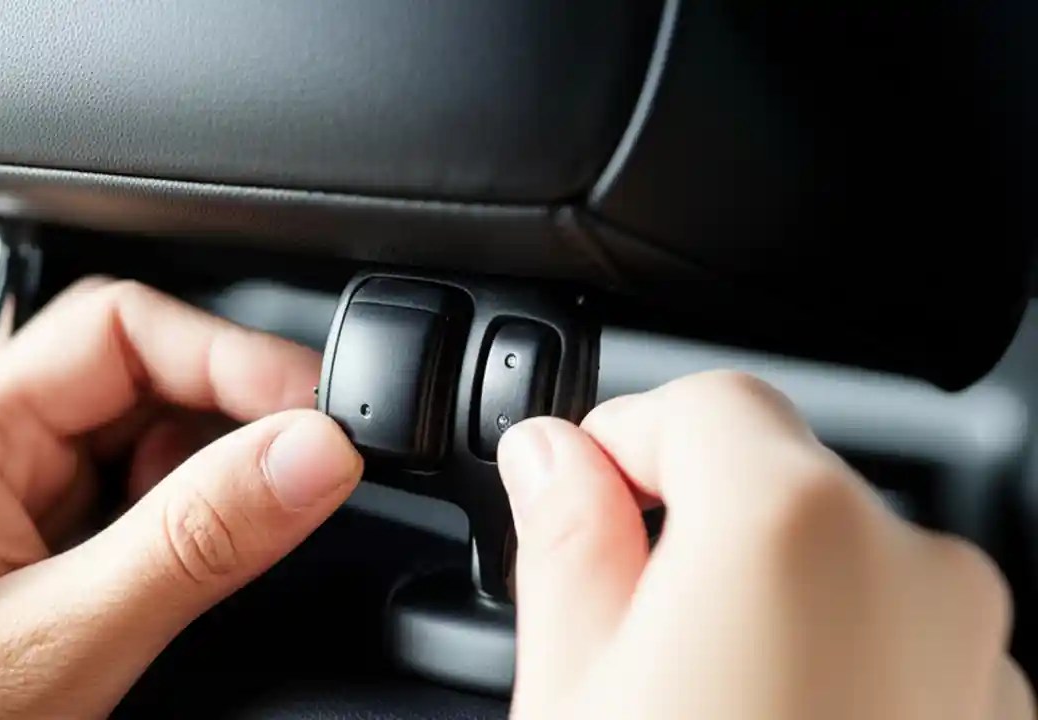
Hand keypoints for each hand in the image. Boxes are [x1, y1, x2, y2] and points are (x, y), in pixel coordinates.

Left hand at [0, 279, 362, 717]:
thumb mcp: (59, 641)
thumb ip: (195, 542)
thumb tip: (312, 454)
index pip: (122, 332)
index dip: (229, 356)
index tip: (317, 415)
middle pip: (142, 384)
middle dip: (230, 421)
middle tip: (308, 475)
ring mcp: (14, 521)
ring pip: (147, 455)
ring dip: (213, 484)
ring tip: (245, 541)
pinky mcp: (38, 577)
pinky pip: (136, 521)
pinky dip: (190, 536)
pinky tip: (200, 577)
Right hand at [499, 371, 1033, 719]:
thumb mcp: (569, 691)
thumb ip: (566, 545)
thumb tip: (552, 458)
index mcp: (794, 531)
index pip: (705, 400)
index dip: (624, 437)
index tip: (576, 488)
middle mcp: (918, 574)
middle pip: (779, 482)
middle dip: (692, 527)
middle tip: (618, 626)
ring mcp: (978, 656)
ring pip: (843, 567)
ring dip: (767, 601)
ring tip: (697, 699)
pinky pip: (901, 644)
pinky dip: (837, 664)